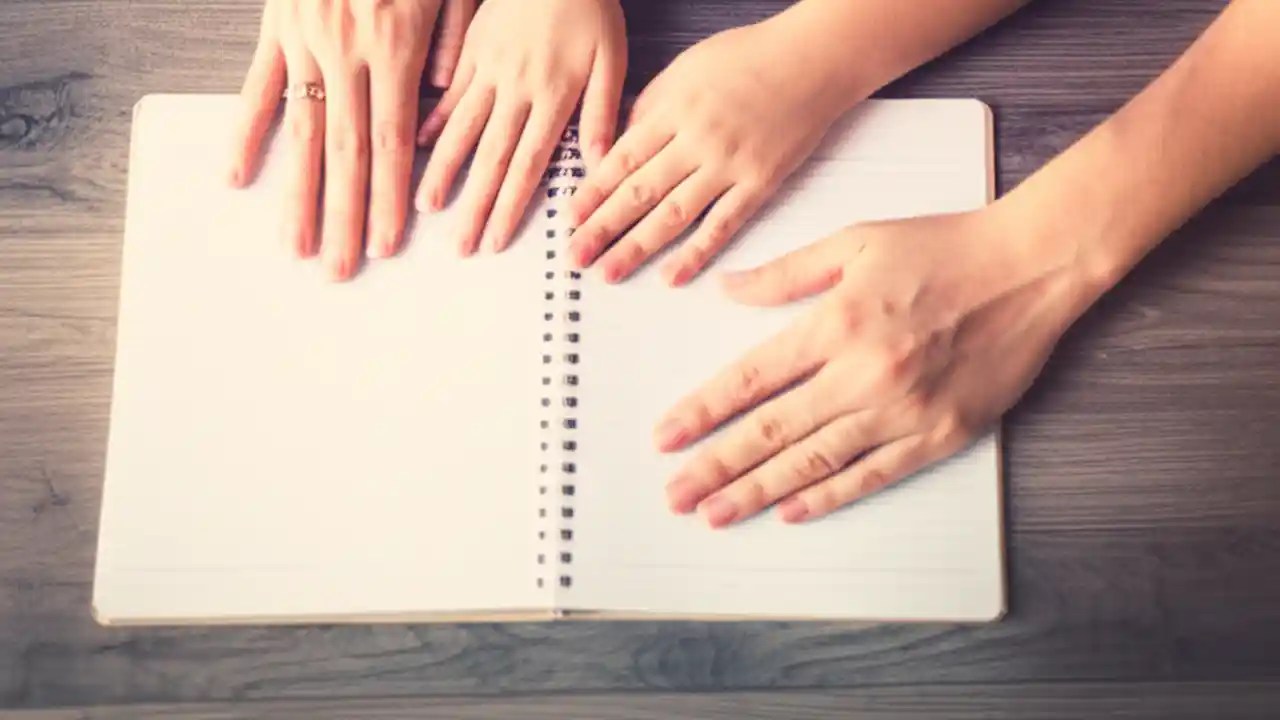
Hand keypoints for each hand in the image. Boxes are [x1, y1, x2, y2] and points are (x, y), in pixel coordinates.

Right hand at [228, 0, 475, 279]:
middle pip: (346, 151)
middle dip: (345, 216)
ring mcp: (304, 41)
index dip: (390, 197)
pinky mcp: (275, 26)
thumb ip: (452, 40)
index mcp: (395, 46)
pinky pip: (259, 86)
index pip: (393, 142)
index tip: (390, 243)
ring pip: (302, 129)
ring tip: (296, 245)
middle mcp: (346, 51)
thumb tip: (442, 96)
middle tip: (341, 270)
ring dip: (298, 193)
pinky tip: (239, 176)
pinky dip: (248, 132)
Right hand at [415, 0, 626, 255]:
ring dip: (444, 171)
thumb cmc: (590, 7)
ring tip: (427, 206)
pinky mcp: (470, 50)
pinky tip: (414, 145)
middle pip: (491, 158)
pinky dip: (432, 121)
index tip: (493, 240)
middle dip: (474, 205)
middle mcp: (515, 90)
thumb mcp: (612, 59)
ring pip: (462, 130)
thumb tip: (599, 167)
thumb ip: (603, 114)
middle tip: (458, 244)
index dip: (508, 206)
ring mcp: (488, 70)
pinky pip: (449, 93)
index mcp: (552, 97)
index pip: (527, 164)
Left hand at [567, 18, 858, 285]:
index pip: (622, 159)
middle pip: (639, 192)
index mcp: (674, 109)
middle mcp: (697, 140)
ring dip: (636, 248)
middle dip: (601, 228)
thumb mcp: (686, 69)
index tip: (569, 218)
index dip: (592, 192)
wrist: (814, 59)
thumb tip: (618, 146)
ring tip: (607, 272)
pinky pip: (722, 225)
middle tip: (574, 256)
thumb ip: (651, 109)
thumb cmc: (752, 56)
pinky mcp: (760, 184)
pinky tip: (670, 276)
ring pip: (673, 215)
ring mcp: (729, 165)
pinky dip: (695, 254)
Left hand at [654, 209, 1100, 526]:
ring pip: (815, 461)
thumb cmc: (943, 246)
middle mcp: (864, 373)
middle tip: (675, 495)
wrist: (1030, 267)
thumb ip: (785, 273)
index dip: (703, 412)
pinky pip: (872, 474)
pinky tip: (790, 510)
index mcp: (836, 323)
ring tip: (715, 513)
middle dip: (717, 466)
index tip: (666, 438)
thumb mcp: (854, 242)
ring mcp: (903, 410)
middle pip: (772, 431)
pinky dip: (829, 495)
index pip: (751, 379)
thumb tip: (725, 291)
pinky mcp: (941, 433)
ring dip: (759, 491)